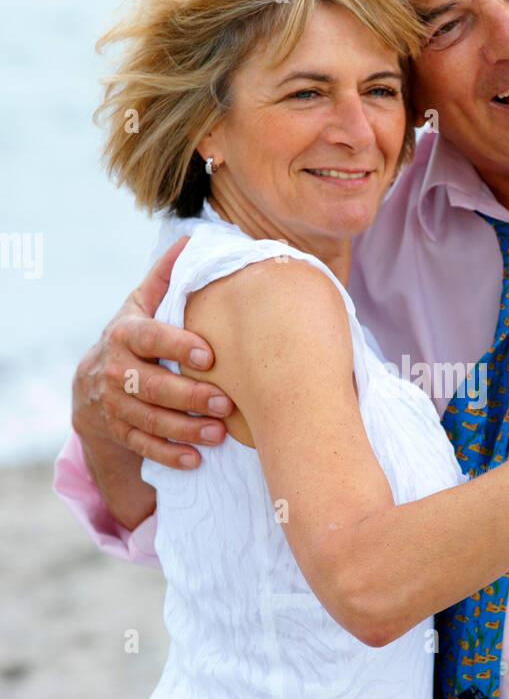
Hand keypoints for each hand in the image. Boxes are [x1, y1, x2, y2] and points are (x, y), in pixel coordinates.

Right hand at [72, 237, 233, 469]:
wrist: (92, 384)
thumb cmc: (133, 338)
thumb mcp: (141, 306)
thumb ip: (164, 278)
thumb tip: (192, 239)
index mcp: (125, 334)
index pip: (150, 338)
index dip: (177, 345)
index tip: (209, 355)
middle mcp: (117, 370)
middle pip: (153, 386)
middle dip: (190, 396)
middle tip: (227, 403)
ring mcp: (115, 404)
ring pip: (151, 420)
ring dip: (186, 429)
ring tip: (220, 433)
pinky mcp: (120, 432)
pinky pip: (144, 446)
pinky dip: (170, 454)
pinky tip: (196, 459)